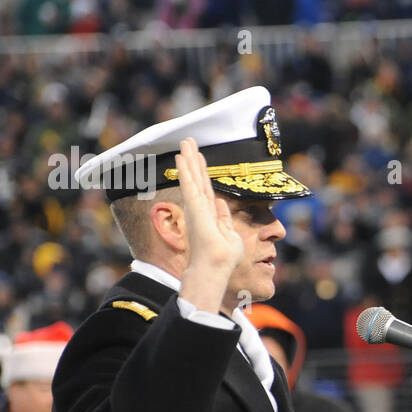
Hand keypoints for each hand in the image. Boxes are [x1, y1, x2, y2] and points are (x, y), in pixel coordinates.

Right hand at [176, 138, 242, 313]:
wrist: (215, 269)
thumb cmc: (223, 259)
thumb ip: (225, 218)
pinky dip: (185, 170)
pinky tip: (181, 156)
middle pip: (197, 180)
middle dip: (193, 160)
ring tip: (184, 142)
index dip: (203, 173)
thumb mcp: (231, 236)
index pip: (207, 190)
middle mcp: (201, 209)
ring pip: (192, 178)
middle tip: (188, 141)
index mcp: (210, 215)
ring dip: (188, 160)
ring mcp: (196, 208)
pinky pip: (189, 185)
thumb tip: (222, 204)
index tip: (199, 158)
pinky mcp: (194, 208)